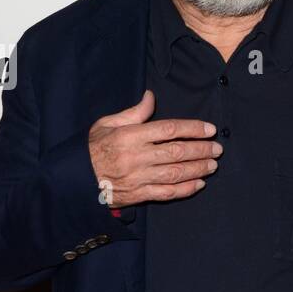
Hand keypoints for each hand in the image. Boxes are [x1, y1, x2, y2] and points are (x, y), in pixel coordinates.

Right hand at [88, 89, 221, 206]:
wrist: (74, 179)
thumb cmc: (92, 148)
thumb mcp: (107, 123)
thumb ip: (133, 112)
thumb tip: (151, 96)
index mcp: (130, 136)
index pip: (168, 130)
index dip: (192, 129)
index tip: (209, 130)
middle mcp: (136, 157)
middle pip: (177, 152)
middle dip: (201, 150)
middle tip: (217, 149)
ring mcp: (138, 178)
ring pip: (175, 173)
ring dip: (198, 169)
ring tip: (213, 165)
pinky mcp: (138, 195)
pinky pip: (166, 193)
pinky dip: (185, 189)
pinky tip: (199, 184)